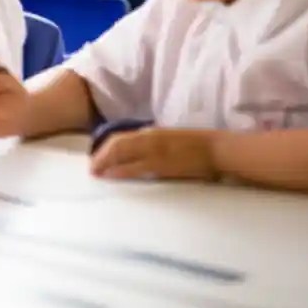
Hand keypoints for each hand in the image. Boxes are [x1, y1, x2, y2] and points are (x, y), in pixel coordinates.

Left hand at [90, 127, 219, 181]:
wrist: (216, 150)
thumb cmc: (195, 145)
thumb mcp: (167, 139)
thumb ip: (150, 144)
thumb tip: (135, 153)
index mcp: (151, 133)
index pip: (119, 138)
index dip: (104, 148)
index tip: (96, 158)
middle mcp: (149, 139)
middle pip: (116, 146)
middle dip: (101, 157)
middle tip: (91, 169)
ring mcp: (155, 152)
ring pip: (123, 155)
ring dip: (106, 164)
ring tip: (96, 173)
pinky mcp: (162, 166)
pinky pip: (136, 168)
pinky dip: (121, 170)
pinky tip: (112, 175)